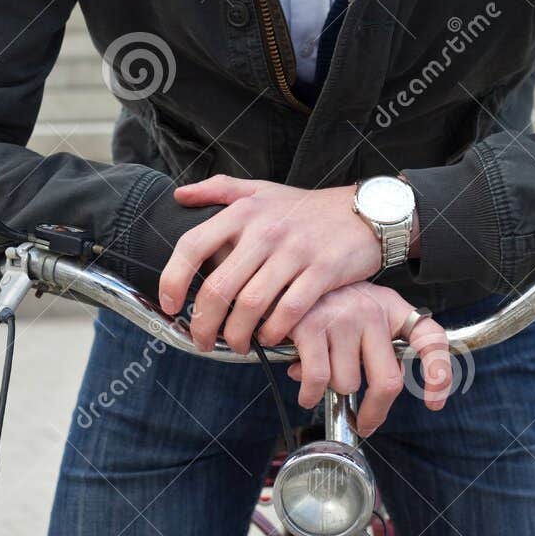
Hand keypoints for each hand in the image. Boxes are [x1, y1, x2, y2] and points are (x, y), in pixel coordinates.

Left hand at [158, 174, 380, 352]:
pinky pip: (289, 311)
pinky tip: (270, 339)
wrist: (364, 211)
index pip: (193, 245)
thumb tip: (180, 195)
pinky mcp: (322, 272)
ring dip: (237, 335)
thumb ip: (219, 190)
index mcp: (243, 211)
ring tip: (236, 345)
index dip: (174, 279)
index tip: (170, 304)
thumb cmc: (306, 207)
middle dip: (204, 324)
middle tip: (202, 340)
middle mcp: (265, 230)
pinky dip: (274, 333)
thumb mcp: (261, 189)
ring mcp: (294, 251)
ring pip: (251, 305)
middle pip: (219, 287)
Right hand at [286, 283, 452, 436]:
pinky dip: (310, 394)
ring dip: (331, 390)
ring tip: (318, 370)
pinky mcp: (312, 326)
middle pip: (388, 382)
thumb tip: (361, 394)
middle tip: (364, 423)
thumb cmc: (324, 303)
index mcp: (391, 306)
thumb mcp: (359, 314)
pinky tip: (305, 391)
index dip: (438, 374)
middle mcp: (372, 310)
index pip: (430, 337)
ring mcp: (343, 317)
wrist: (284, 275)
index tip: (435, 404)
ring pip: (347, 384)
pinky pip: (318, 381)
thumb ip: (370, 350)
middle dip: (375, 412)